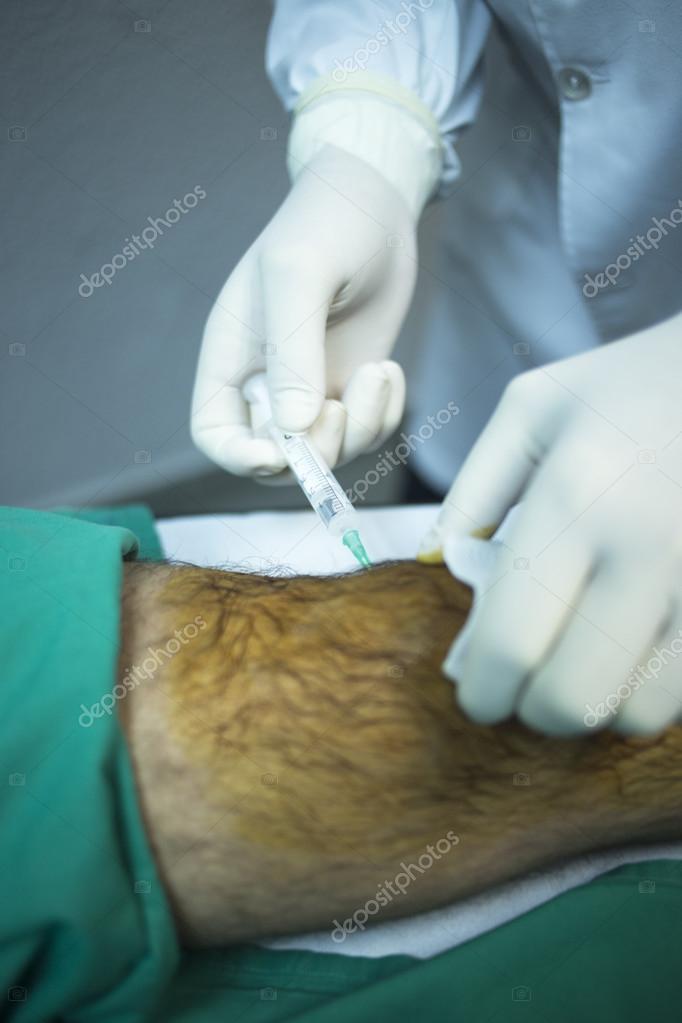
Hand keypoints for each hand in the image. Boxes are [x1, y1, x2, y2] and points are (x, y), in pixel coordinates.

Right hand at [190, 145, 414, 476]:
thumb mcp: (298, 277)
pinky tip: (388, 370)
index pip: (215, 434)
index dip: (238, 457)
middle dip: (312, 451)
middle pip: (276, 459)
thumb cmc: (324, 226)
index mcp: (233, 358)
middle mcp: (269, 383)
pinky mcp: (355, 387)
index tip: (277, 455)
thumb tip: (293, 428)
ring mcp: (314, 389)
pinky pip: (367, 434)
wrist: (377, 205)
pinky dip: (384, 417)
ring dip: (359, 430)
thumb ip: (292, 352)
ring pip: (330, 453)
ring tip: (378, 371)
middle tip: (341, 408)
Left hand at [421, 314, 681, 735]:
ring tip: (590, 666)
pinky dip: (657, 691)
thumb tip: (434, 566)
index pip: (512, 642)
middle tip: (530, 687)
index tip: (480, 696)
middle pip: (573, 698)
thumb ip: (473, 491)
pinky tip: (640, 652)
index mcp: (575, 498)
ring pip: (643, 712)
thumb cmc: (628, 387)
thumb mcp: (532, 410)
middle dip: (536, 711)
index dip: (485, 692)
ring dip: (602, 708)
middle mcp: (647, 548)